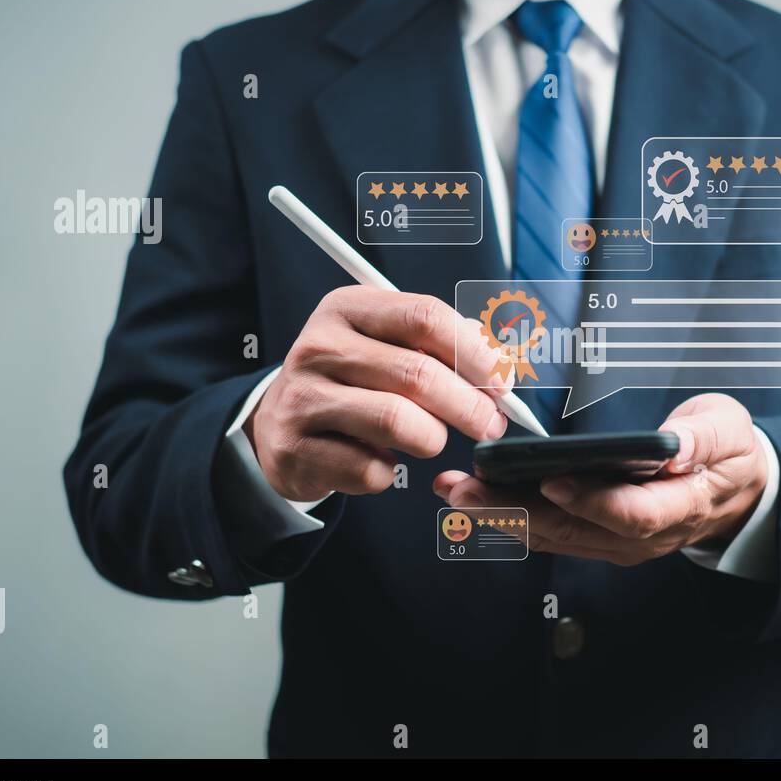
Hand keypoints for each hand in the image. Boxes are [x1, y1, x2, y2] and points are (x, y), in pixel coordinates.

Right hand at [247, 287, 509, 499]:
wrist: (279, 424)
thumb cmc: (351, 380)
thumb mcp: (385, 343)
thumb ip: (439, 345)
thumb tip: (497, 363)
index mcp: (348, 308)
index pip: (426, 317)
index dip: (475, 353)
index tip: (502, 382)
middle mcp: (319, 347)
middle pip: (417, 375)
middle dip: (469, 406)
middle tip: (491, 425)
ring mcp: (303, 399)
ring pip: (398, 422)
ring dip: (432, 438)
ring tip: (431, 438)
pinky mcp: (296, 450)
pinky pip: (370, 470)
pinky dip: (390, 473)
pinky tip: (382, 460)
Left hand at [433, 393, 767, 564]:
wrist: (732, 490)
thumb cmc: (727, 452)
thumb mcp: (727, 431)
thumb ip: (700, 440)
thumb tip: (672, 450)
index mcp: (680, 507)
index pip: (631, 513)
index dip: (591, 501)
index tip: (551, 481)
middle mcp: (642, 536)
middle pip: (575, 529)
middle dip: (517, 511)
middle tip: (467, 490)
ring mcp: (616, 542)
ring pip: (553, 534)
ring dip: (500, 515)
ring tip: (453, 491)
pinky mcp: (596, 537)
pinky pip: (550, 532)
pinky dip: (508, 516)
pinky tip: (472, 498)